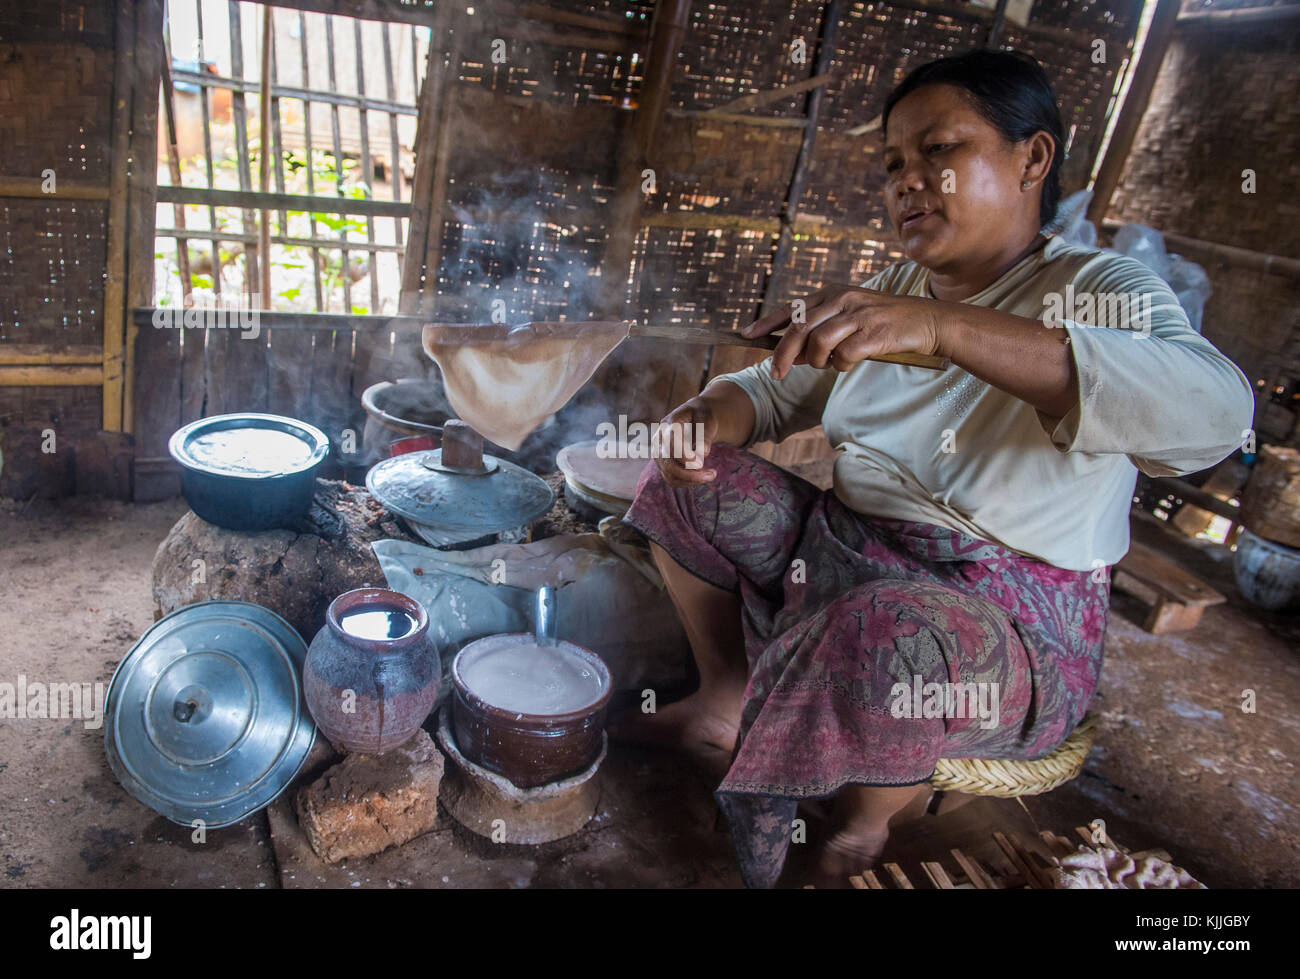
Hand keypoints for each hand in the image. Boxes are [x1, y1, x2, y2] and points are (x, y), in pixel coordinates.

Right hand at [653, 398, 719, 487]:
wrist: (694, 418)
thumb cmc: (702, 417)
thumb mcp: (708, 420)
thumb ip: (705, 434)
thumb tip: (703, 452)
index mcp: (669, 424)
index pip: (671, 442)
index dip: (683, 455)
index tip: (700, 463)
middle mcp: (659, 440)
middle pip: (667, 462)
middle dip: (689, 473)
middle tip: (713, 474)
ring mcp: (659, 453)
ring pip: (669, 474)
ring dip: (691, 479)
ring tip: (711, 474)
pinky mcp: (663, 464)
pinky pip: (672, 479)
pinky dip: (688, 482)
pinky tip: (703, 476)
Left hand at [741, 284, 946, 380]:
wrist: (926, 321)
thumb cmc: (884, 323)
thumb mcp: (849, 316)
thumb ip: (820, 329)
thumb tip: (789, 352)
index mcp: (833, 293)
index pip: (792, 308)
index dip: (767, 323)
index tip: (746, 334)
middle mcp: (842, 299)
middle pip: (799, 328)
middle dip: (781, 354)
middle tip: (775, 373)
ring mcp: (858, 315)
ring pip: (818, 343)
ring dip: (816, 361)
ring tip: (827, 364)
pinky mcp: (874, 332)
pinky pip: (844, 355)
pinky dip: (841, 365)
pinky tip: (848, 362)